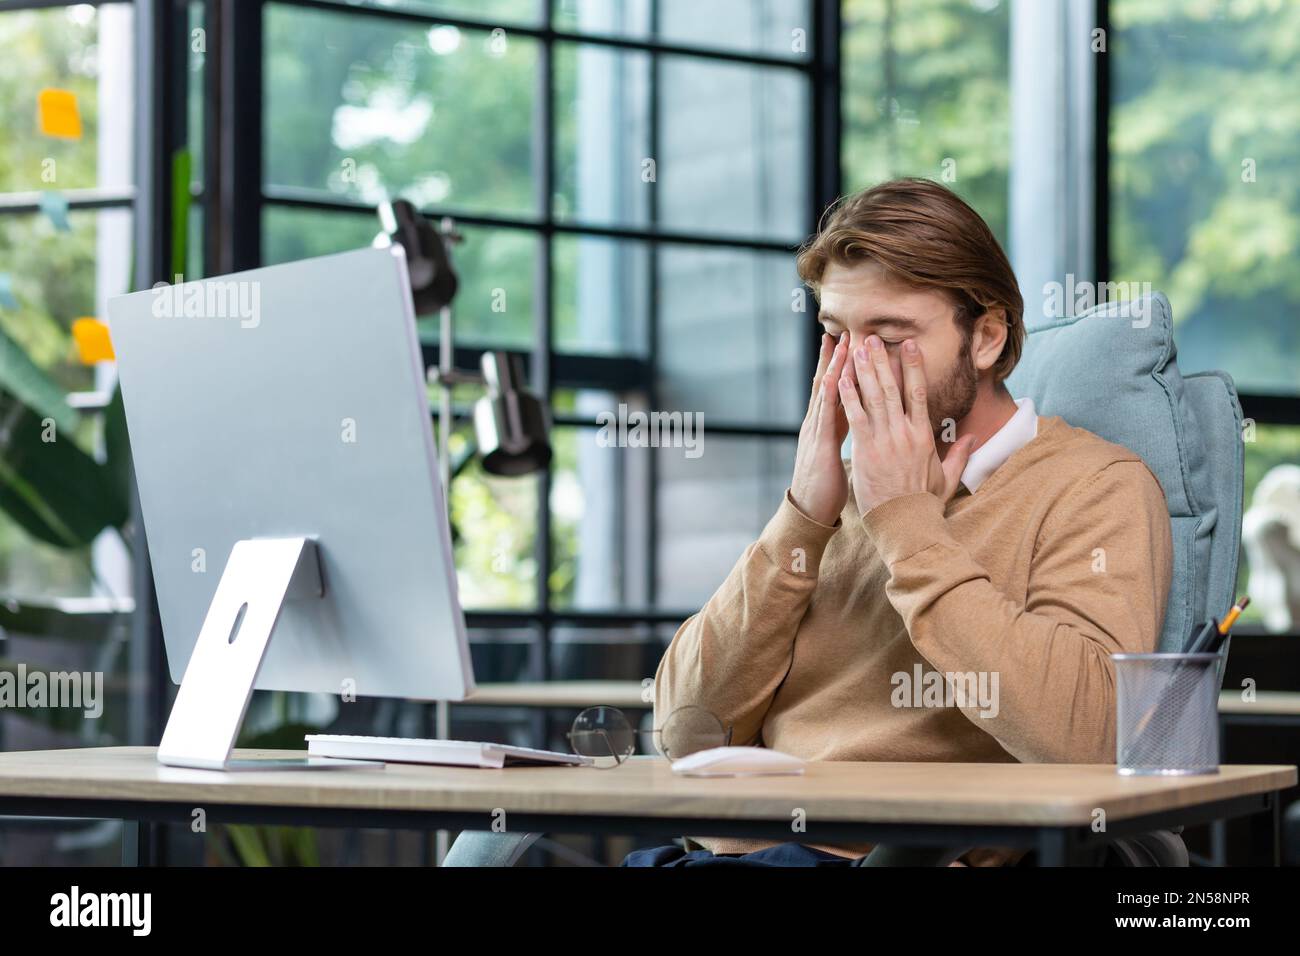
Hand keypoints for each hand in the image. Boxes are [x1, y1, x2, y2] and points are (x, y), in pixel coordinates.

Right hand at [789, 333, 850, 525]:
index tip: (854, 344)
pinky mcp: (820, 444)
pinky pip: (825, 414)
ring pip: (826, 392)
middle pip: (829, 383)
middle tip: (847, 331)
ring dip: (834, 365)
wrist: (808, 510)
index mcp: (827, 426)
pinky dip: (828, 393)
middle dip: (838, 357)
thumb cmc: (827, 487)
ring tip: (842, 342)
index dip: (845, 367)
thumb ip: (852, 437)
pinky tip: (832, 375)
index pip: (837, 390)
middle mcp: (819, 423)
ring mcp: (816, 431)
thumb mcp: (841, 457)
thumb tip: (867, 426)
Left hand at [837, 336, 974, 515]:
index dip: (913, 366)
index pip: (918, 393)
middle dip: (882, 361)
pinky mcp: (866, 450)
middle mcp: (904, 433)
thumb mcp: (947, 478)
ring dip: (864, 371)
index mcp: (923, 435)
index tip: (908, 345)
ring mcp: (885, 440)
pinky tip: (841, 379)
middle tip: (873, 337)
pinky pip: (855, 417)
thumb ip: (959, 455)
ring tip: (857, 349)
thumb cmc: (923, 502)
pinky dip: (848, 396)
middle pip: (893, 388)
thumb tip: (972, 438)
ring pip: (874, 398)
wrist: (905, 522)